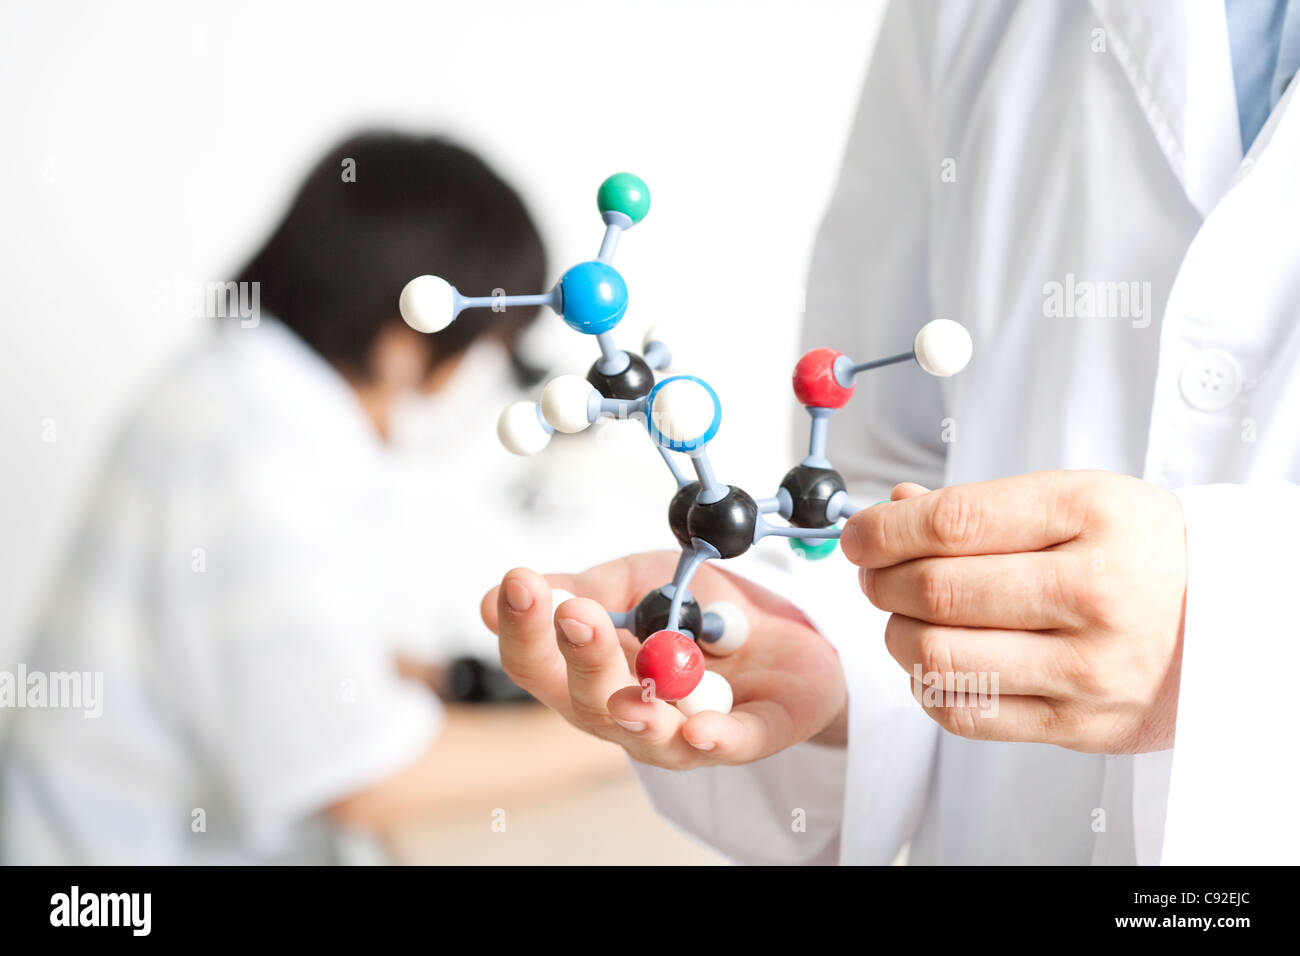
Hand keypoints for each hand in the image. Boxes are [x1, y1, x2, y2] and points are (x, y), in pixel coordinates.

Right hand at [480, 552, 845, 769]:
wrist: (781, 634)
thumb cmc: (693, 612)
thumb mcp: (637, 581)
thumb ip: (588, 588)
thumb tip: (509, 589)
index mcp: (584, 673)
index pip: (536, 662)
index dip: (522, 628)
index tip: (518, 582)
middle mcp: (620, 714)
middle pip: (584, 700)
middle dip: (581, 656)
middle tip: (577, 614)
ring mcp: (680, 734)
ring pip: (649, 733)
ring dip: (637, 714)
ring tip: (631, 699)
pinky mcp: (746, 737)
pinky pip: (730, 744)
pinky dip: (716, 738)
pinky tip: (702, 730)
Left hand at [840, 471, 1185, 753]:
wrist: (1229, 621)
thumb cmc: (1137, 551)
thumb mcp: (1075, 499)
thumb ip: (978, 508)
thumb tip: (891, 510)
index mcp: (1091, 516)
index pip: (954, 523)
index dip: (884, 529)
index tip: (858, 534)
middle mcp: (1094, 591)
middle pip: (936, 591)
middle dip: (881, 581)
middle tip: (875, 575)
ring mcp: (1089, 666)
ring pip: (939, 657)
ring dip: (897, 634)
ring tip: (905, 617)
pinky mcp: (1080, 724)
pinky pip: (965, 713)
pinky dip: (928, 686)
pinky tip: (937, 662)